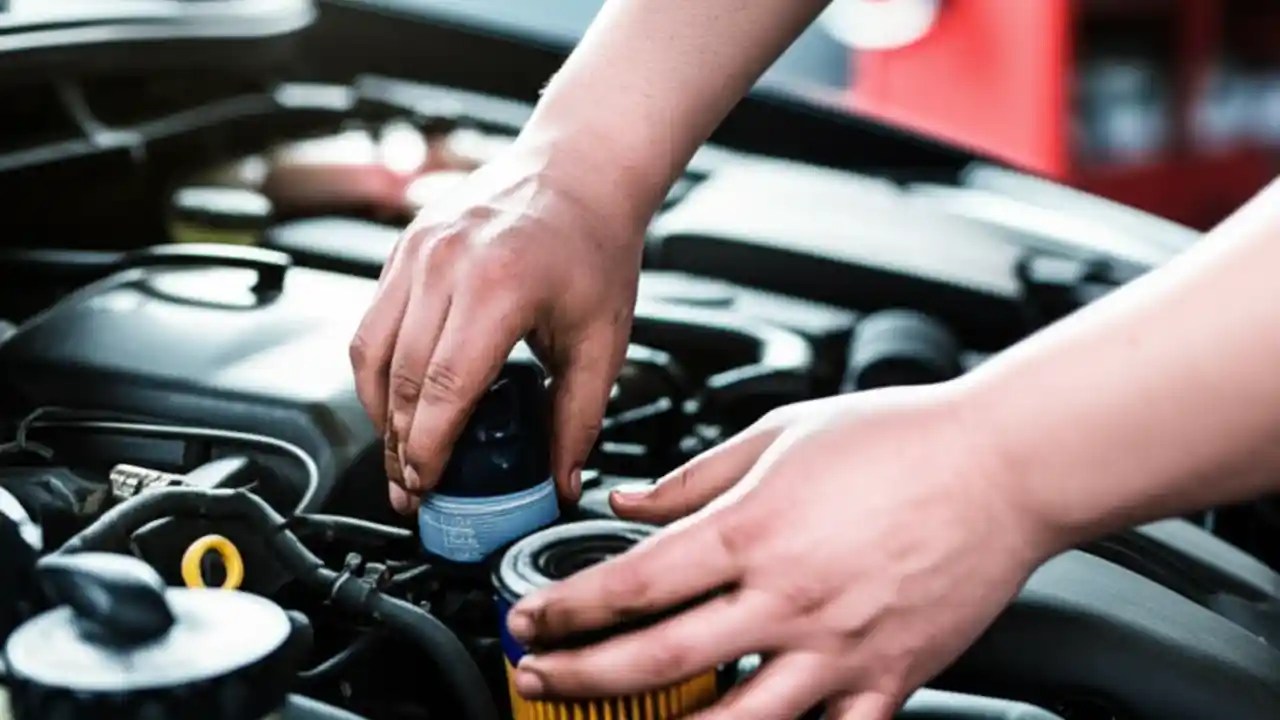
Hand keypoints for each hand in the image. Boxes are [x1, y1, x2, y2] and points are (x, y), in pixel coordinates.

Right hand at [350, 139, 647, 513]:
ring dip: (379, 412)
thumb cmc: (595, 245)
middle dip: (400, 445)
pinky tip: (396, 401)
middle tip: (409, 488)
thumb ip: (580, 417)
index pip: (444, 387)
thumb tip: (561, 479)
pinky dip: (377, 371)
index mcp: (500, 286)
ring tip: (397, 453)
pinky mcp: (405, 248)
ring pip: (371, 350)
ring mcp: (418, 250)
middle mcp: (447, 263)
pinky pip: (371, 321)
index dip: (429, 448)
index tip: (426, 486)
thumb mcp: (603, 339)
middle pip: (402, 377)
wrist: (580, 171)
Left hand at [505, 386, 1057, 718]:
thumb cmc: (898, 439)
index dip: (567, 609)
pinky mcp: (887, 678)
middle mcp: (788, 597)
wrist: (1003, 465)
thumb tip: (627, 500)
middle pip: (658, 660)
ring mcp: (838, 648)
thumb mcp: (779, 434)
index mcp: (754, 530)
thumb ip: (692, 477)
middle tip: (537, 679)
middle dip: (580, 677)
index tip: (531, 620)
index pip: (633, 584)